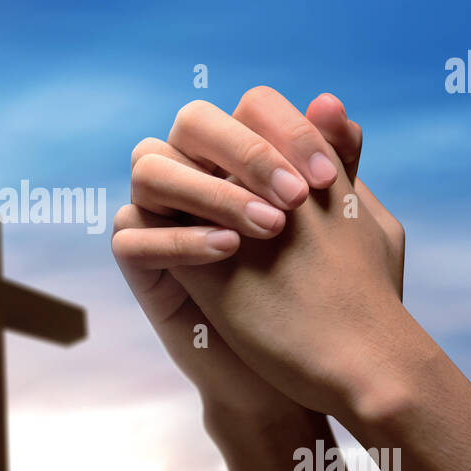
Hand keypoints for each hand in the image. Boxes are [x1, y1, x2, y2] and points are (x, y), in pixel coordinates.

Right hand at [112, 91, 365, 441]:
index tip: (328, 179)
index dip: (287, 130)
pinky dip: (178, 238)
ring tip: (267, 228)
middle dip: (245, 151)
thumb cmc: (320, 291)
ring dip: (210, 191)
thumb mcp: (339, 223)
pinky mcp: (137, 258)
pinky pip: (131, 232)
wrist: (299, 370)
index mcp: (241, 154)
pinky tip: (228, 251)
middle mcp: (195, 170)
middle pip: (194, 122)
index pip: (250, 108)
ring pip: (150, 167)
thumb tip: (331, 101)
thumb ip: (336, 163)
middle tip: (295, 198)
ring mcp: (160, 211)